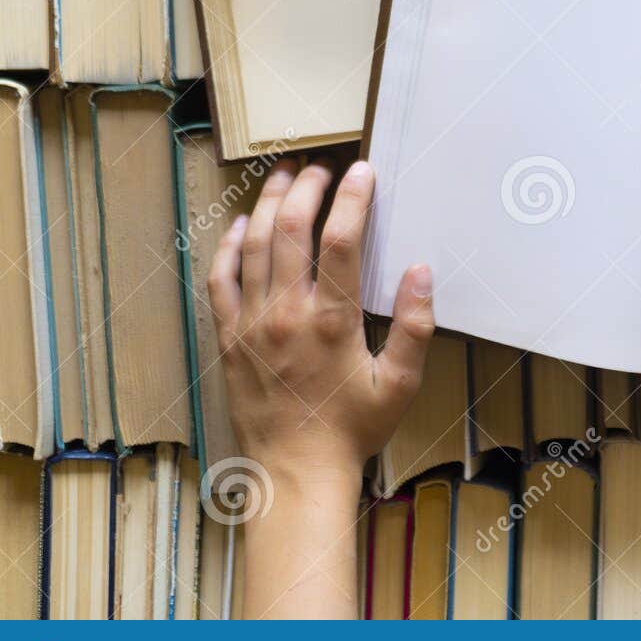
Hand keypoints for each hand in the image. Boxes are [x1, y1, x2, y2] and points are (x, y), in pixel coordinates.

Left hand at [207, 158, 434, 617]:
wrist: (295, 473)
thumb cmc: (352, 430)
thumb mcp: (400, 384)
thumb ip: (415, 326)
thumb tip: (421, 272)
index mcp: (331, 321)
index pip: (341, 241)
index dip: (352, 198)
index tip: (362, 171)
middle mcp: (286, 314)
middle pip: (290, 229)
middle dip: (307, 188)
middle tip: (323, 168)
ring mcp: (251, 324)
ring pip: (253, 245)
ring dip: (269, 203)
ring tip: (284, 176)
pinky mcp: (228, 338)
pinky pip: (220, 279)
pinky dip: (229, 246)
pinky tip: (242, 224)